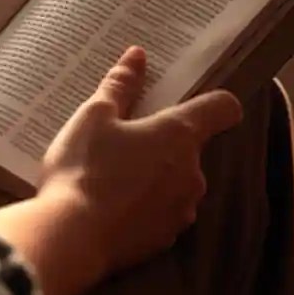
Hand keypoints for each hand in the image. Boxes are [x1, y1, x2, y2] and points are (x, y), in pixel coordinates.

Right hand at [38, 46, 242, 274]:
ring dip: (156, 179)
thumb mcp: (94, 117)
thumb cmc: (83, 170)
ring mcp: (183, 208)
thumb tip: (137, 55)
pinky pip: (163, 214)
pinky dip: (146, 209)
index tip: (198, 102)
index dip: (216, 102)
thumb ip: (120, 84)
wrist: (69, 239)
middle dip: (165, 145)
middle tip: (126, 144)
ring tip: (113, 179)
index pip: (223, 108)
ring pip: (178, 183)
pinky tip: (113, 209)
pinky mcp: (167, 238)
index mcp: (181, 134)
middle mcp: (193, 171)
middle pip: (192, 148)